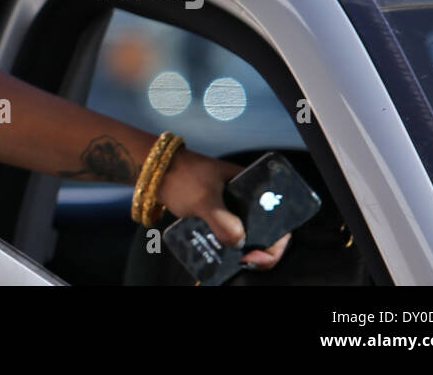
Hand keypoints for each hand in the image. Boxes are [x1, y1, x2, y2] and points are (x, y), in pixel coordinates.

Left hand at [155, 149, 289, 270]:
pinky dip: (228, 245)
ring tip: (235, 261)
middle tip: (245, 261)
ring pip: (247, 233)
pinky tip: (223, 255)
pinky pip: (230, 233)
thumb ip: (223, 222)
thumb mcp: (203, 200)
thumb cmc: (180, 176)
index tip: (257, 255)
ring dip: (243, 249)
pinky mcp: (217, 213)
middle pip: (265, 229)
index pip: (278, 215)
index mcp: (251, 185)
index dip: (275, 241)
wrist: (154, 170)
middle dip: (260, 249)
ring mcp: (231, 205)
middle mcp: (245, 196)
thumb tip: (239, 244)